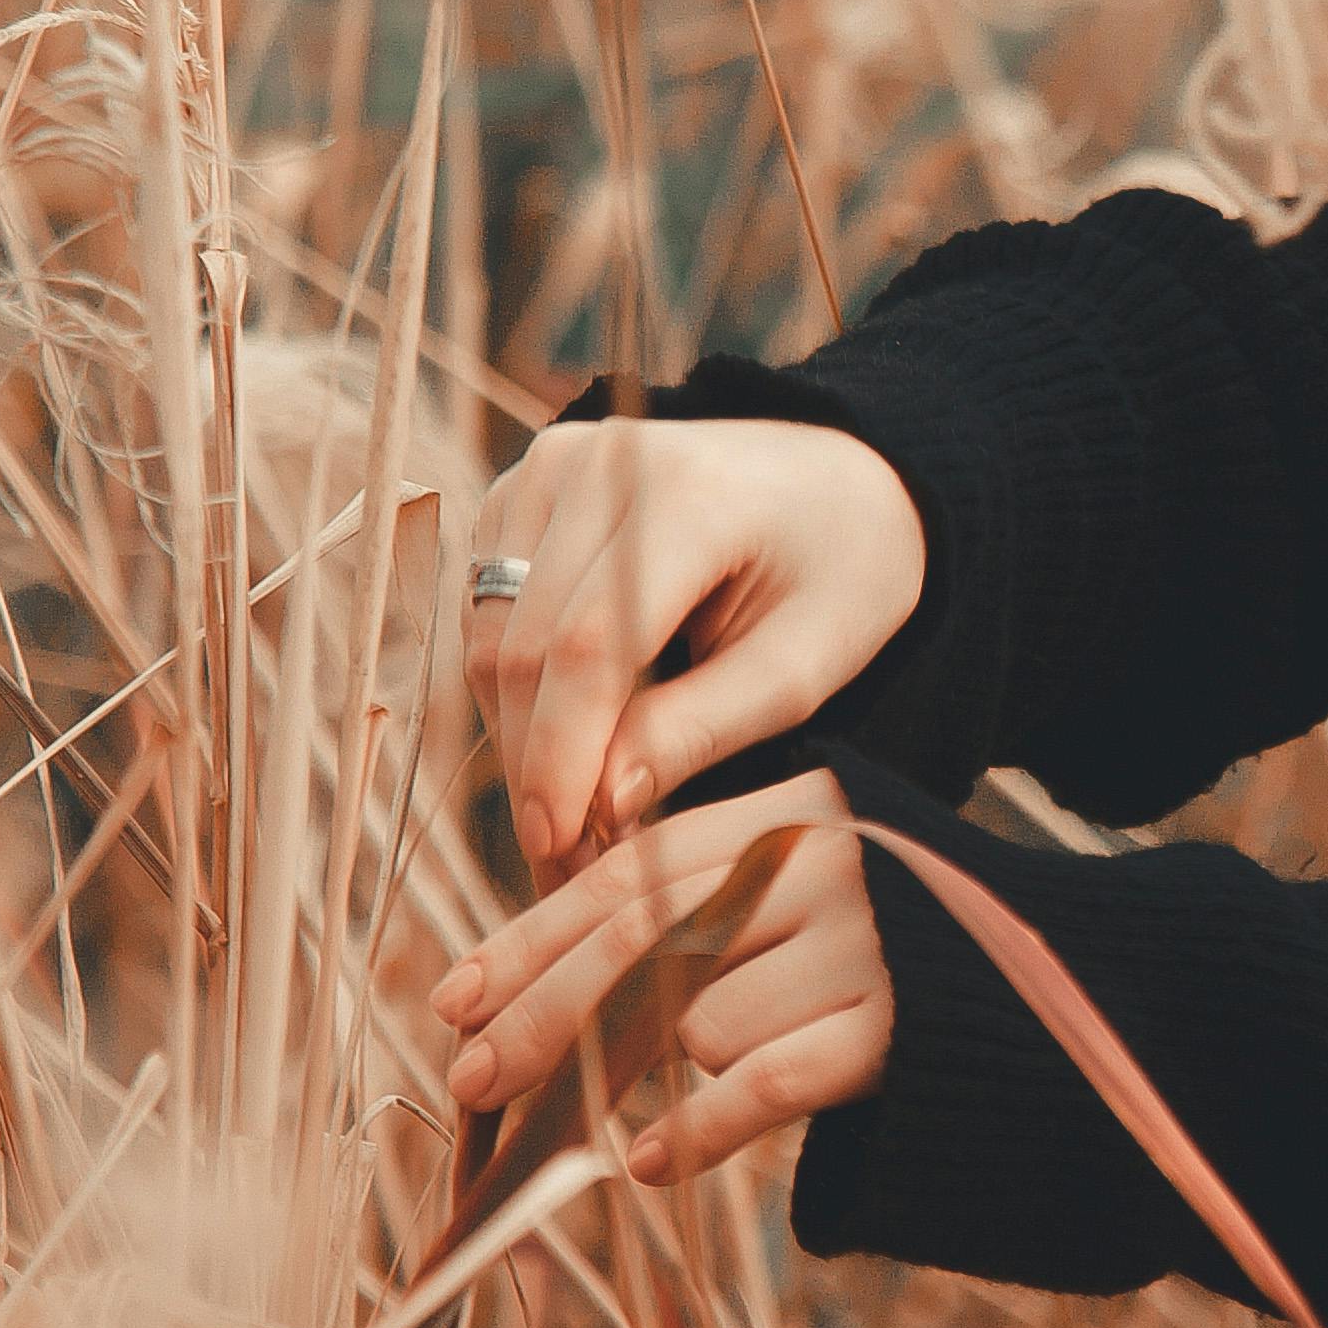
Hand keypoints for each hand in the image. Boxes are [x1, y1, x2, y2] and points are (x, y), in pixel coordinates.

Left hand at [432, 773, 892, 1187]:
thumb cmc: (914, 947)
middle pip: (640, 941)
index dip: (531, 939)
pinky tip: (649, 1160)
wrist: (1088, 985)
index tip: (452, 996)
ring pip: (697, 1020)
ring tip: (609, 1122)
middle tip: (470, 1077)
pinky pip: (764, 1082)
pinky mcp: (898, 1027)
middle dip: (539, 1014)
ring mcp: (864, 943)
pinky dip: (698, 1126)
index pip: (629, 872)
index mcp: (792, 811)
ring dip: (644, 1080)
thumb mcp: (815, 887)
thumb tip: (533, 980)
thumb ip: (705, 904)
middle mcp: (824, 864)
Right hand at [460, 415, 926, 880]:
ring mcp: (551, 468)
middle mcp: (599, 463)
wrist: (837, 479)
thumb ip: (703, 727)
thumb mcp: (805, 663)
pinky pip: (487, 613)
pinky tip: (566, 746)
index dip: (561, 756)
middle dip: (537, 768)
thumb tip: (602, 806)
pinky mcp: (524, 493)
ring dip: (520, 738)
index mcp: (689, 493)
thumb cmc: (840, 570)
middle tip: (568, 864)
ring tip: (574, 819)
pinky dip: (517, 691)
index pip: (589, 644)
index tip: (560, 846)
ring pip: (490, 638)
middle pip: (524, 646)